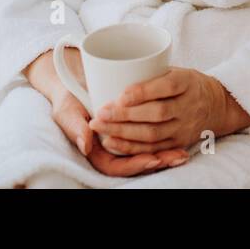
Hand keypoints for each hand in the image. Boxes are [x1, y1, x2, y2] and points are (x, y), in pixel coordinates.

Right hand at [49, 84, 187, 176]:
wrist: (73, 82)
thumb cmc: (69, 98)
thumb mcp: (67, 109)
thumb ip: (73, 125)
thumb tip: (86, 145)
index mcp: (95, 149)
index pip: (116, 166)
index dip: (135, 164)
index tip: (152, 159)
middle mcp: (110, 148)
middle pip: (135, 161)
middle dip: (156, 160)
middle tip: (174, 156)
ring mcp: (124, 139)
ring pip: (147, 152)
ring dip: (165, 155)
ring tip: (182, 155)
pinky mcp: (136, 128)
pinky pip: (153, 141)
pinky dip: (167, 145)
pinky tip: (183, 149)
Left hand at [88, 67, 249, 159]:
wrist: (217, 105)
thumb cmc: (186, 83)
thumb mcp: (176, 70)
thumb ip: (151, 73)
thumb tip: (110, 72)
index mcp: (188, 82)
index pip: (167, 87)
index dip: (143, 92)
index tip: (120, 95)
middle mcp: (188, 105)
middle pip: (157, 113)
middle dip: (125, 115)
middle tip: (100, 113)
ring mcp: (185, 126)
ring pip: (152, 134)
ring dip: (122, 132)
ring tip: (100, 126)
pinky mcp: (179, 142)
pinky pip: (153, 148)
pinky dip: (130, 147)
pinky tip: (111, 141)